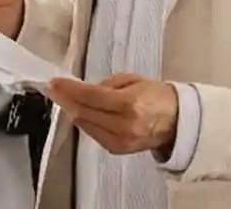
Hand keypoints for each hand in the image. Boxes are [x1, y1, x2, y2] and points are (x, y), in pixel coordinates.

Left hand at [43, 73, 178, 155]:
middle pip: (84, 112)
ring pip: (85, 125)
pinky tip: (80, 112)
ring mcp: (119, 140)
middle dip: (65, 100)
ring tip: (64, 99)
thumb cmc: (156, 95)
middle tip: (53, 89)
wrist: (176, 121)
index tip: (54, 82)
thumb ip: (108, 84)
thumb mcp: (134, 80)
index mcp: (129, 103)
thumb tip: (84, 90)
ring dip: (72, 111)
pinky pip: (93, 134)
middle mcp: (123, 125)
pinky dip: (85, 122)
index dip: (69, 89)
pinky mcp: (117, 150)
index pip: (90, 96)